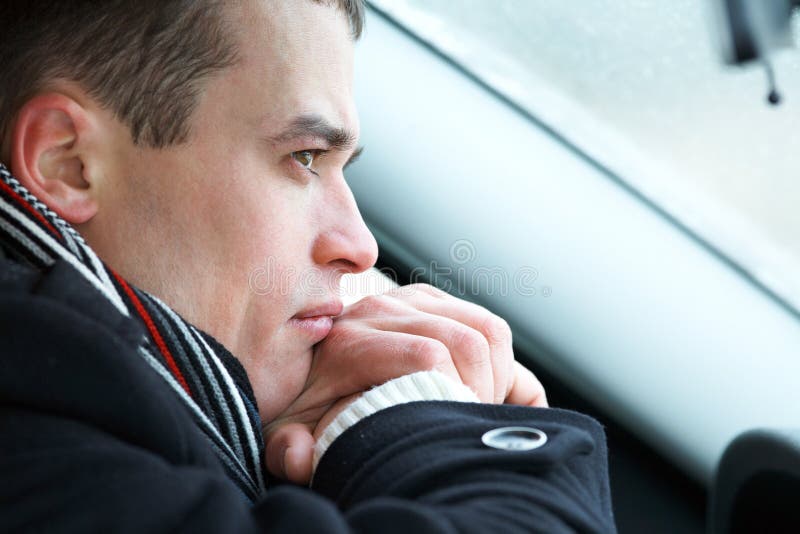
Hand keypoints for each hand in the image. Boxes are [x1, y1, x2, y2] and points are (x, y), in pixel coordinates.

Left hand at [264, 284, 546, 483]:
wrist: (298, 368)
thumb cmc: (302, 410)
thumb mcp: (290, 436)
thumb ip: (290, 451)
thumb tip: (299, 453)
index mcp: (348, 343)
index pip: (431, 356)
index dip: (457, 396)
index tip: (456, 427)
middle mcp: (377, 310)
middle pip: (467, 341)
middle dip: (484, 389)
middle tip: (475, 422)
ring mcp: (405, 298)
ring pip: (484, 327)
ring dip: (498, 372)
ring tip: (479, 406)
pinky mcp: (425, 298)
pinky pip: (483, 320)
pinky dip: (498, 356)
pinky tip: (481, 385)